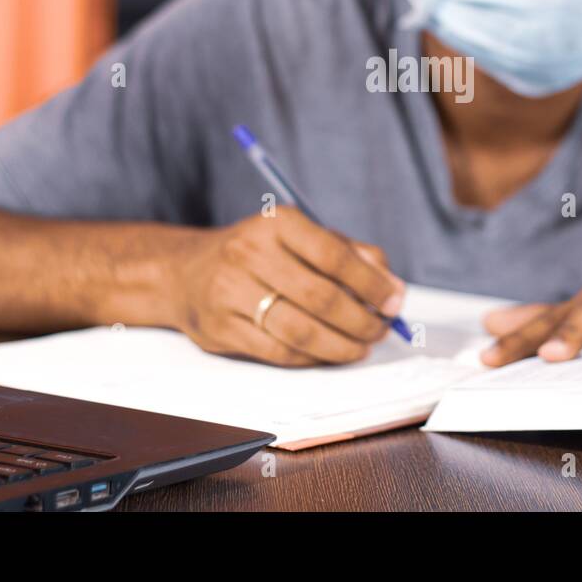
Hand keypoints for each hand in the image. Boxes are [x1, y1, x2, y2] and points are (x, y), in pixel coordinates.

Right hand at [169, 207, 404, 366]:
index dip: (372, 284)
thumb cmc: (261, 254)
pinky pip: (280, 353)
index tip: (395, 302)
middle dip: (362, 321)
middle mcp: (250, 253)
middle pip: (321, 298)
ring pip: (301, 331)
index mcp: (278, 223)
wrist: (186, 272)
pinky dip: (313, 358)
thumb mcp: (304, 238)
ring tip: (361, 347)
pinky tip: (328, 353)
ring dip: (342, 346)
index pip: (335, 256)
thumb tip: (392, 288)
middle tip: (381, 330)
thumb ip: (353, 255)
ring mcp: (230, 292)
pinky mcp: (221, 329)